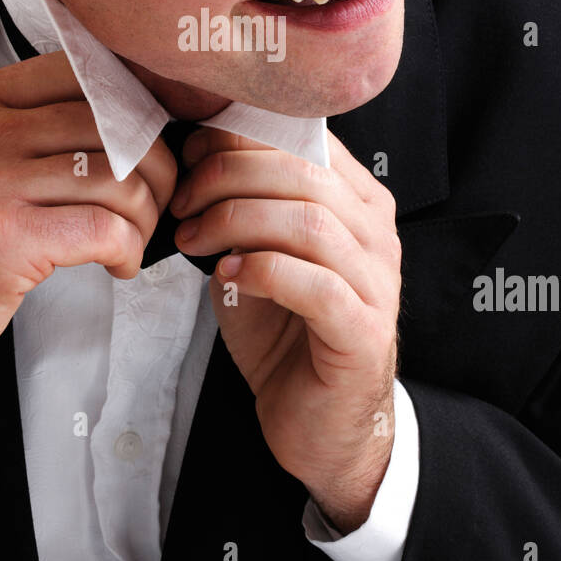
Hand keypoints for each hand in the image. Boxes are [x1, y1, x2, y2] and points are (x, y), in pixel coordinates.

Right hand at [0, 51, 176, 430]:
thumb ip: (26, 126)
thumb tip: (122, 113)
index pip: (82, 73)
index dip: (135, 106)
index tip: (151, 140)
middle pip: (112, 125)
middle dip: (155, 167)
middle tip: (155, 200)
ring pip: (118, 177)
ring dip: (145, 216)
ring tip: (131, 238)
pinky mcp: (6, 239)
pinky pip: (105, 229)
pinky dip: (128, 250)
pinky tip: (118, 263)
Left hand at [170, 128, 400, 533]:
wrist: (320, 423)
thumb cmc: (285, 333)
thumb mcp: (257, 253)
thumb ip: (242, 206)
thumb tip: (193, 159)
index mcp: (357, 200)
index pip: (307, 139)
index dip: (241, 137)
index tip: (189, 154)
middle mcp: (377, 233)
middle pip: (305, 173)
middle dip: (229, 176)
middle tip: (183, 199)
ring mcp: (378, 282)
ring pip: (310, 222)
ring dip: (237, 220)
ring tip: (193, 236)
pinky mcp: (364, 331)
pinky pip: (315, 284)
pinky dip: (262, 269)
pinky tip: (226, 273)